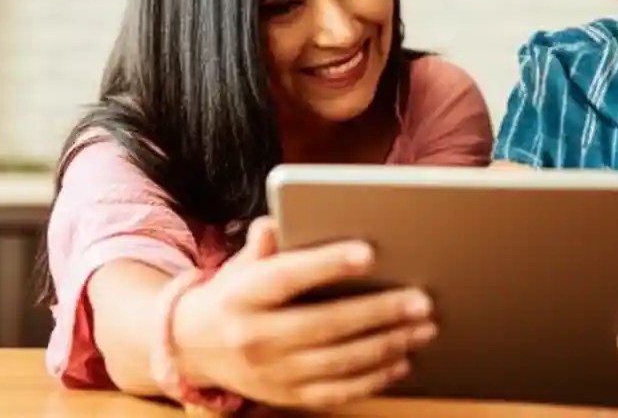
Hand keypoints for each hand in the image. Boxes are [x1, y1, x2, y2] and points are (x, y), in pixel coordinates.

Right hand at [169, 217, 436, 408]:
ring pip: (337, 362)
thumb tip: (277, 220)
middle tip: (421, 299)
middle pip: (323, 325)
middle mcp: (254, 337)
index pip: (286, 277)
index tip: (368, 252)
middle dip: (377, 313)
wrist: (194, 348)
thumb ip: (263, 243)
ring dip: (386, 345)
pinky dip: (373, 379)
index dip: (326, 264)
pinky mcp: (286, 397)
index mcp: (242, 296)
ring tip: (423, 327)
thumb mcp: (239, 263)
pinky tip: (402, 361)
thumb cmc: (233, 294)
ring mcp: (271, 373)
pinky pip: (337, 392)